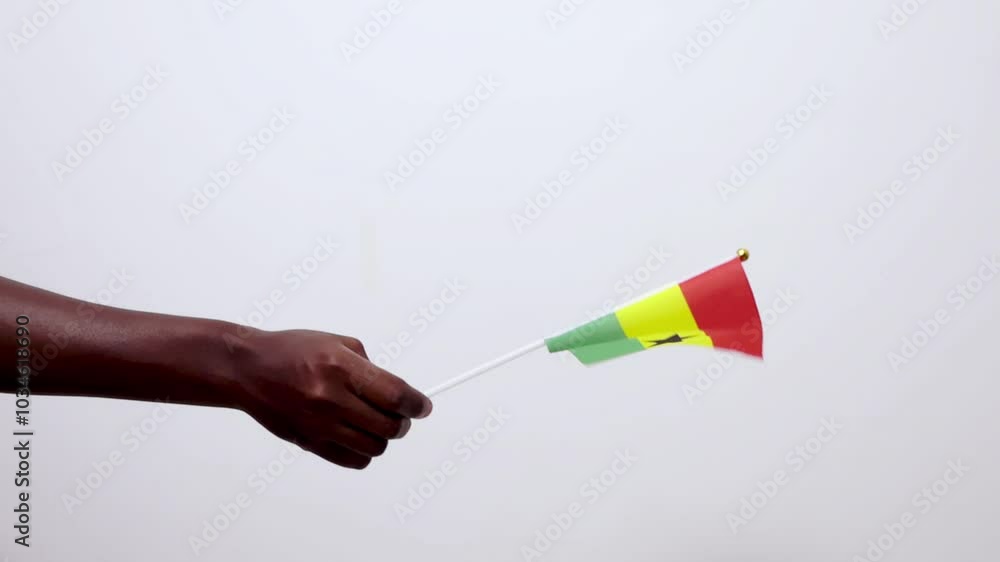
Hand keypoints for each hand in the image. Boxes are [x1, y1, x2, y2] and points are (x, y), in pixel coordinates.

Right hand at [232, 329, 431, 468]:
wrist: (248, 370)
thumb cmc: (293, 351)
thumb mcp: (336, 343)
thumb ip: (369, 367)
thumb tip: (397, 391)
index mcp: (340, 368)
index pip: (394, 395)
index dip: (416, 404)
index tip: (423, 406)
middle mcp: (330, 398)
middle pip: (389, 426)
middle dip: (403, 421)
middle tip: (401, 415)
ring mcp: (318, 425)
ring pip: (374, 447)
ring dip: (383, 437)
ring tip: (377, 424)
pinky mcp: (309, 443)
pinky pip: (353, 460)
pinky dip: (364, 451)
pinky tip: (358, 435)